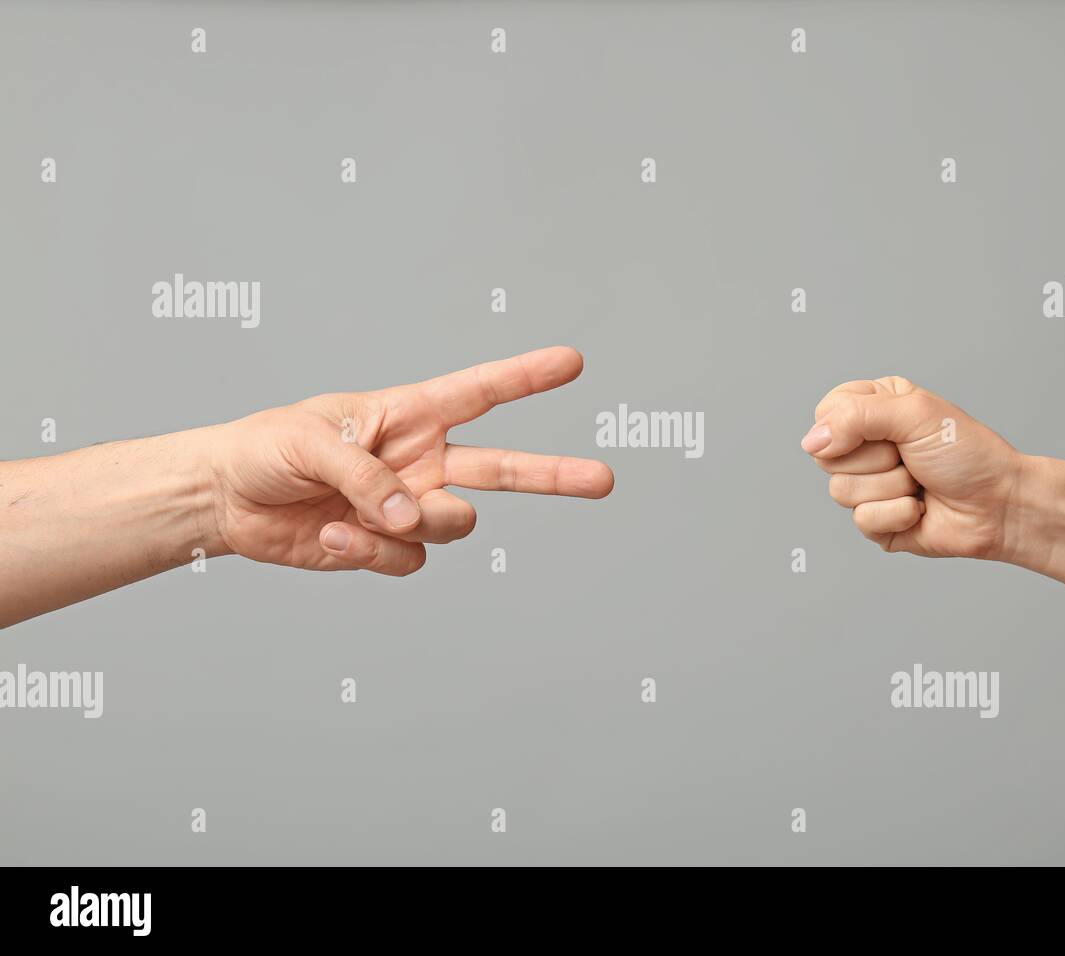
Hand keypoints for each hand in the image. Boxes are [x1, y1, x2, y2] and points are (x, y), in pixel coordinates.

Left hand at [205, 346, 612, 574]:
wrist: (229, 501)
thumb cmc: (268, 448)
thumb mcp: (312, 442)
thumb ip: (369, 476)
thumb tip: (415, 517)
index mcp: (409, 415)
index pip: (479, 393)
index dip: (526, 377)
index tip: (572, 362)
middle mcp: (422, 461)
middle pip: (505, 468)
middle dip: (556, 475)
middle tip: (604, 479)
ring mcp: (409, 506)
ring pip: (454, 525)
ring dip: (414, 525)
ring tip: (358, 519)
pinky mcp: (387, 546)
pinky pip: (408, 560)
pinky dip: (372, 553)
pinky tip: (332, 537)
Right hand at [801, 377, 1021, 559]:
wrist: (1000, 504)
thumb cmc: (968, 453)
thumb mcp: (914, 414)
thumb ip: (857, 416)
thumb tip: (812, 442)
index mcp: (873, 410)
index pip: (827, 412)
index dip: (849, 424)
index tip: (890, 427)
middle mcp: (865, 446)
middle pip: (827, 456)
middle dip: (877, 459)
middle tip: (911, 457)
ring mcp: (867, 486)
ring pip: (841, 491)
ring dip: (892, 488)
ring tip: (919, 483)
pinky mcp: (874, 523)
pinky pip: (861, 521)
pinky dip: (898, 515)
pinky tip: (919, 509)